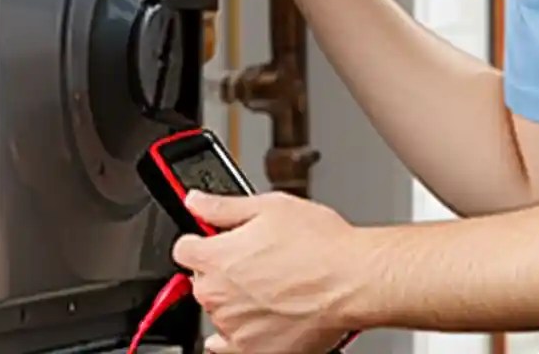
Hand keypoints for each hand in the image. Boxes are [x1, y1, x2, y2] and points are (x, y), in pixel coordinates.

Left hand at [171, 191, 366, 353]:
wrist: (354, 281)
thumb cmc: (321, 245)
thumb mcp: (270, 207)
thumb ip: (222, 206)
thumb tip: (195, 201)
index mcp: (215, 258)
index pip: (184, 248)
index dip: (203, 240)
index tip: (217, 240)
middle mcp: (217, 297)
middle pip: (202, 281)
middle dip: (223, 270)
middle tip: (258, 261)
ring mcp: (234, 328)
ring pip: (220, 311)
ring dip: (237, 300)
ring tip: (273, 287)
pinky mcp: (255, 351)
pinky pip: (228, 347)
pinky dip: (239, 335)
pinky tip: (259, 320)